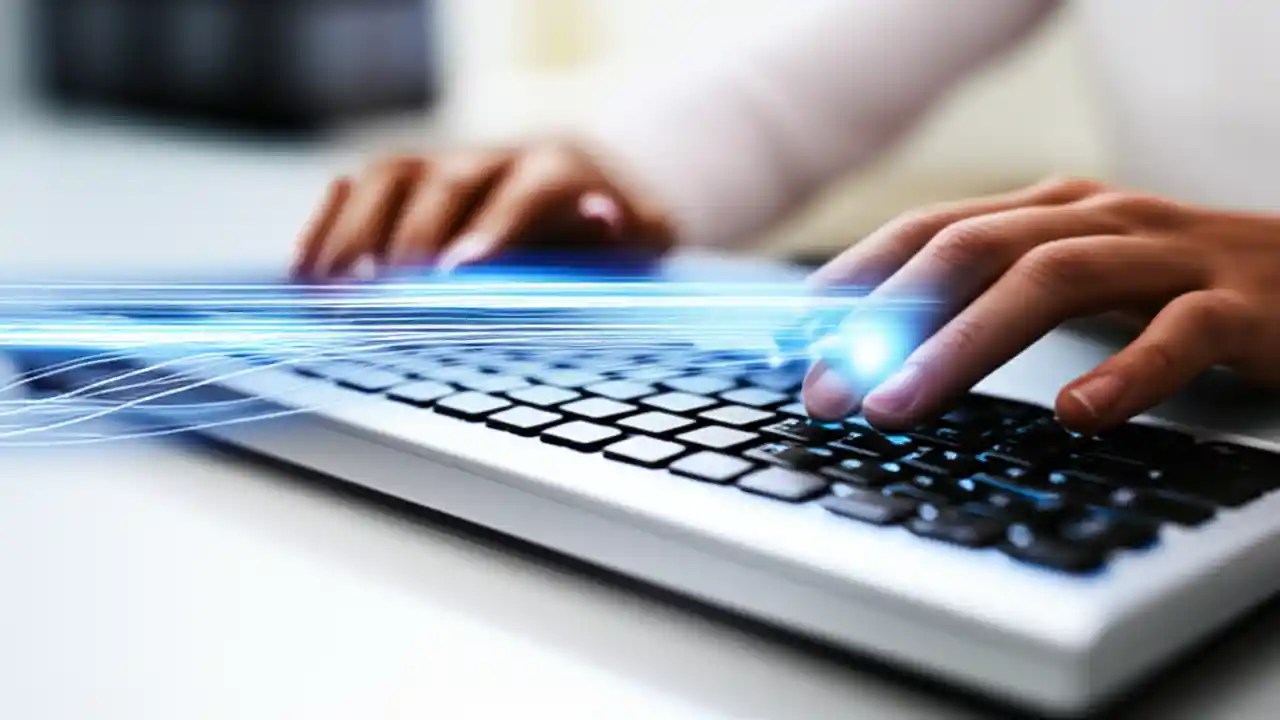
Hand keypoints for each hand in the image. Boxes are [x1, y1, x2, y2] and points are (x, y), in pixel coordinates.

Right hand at [292, 140, 673, 278]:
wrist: (589, 185)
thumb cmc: (617, 232)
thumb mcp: (645, 239)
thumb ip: (626, 236)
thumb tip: (606, 219)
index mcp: (559, 169)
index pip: (528, 189)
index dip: (492, 229)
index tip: (456, 273)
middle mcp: (495, 157)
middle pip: (447, 180)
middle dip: (412, 236)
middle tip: (380, 295)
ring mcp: (445, 162)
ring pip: (390, 176)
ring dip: (356, 231)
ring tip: (330, 291)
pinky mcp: (408, 179)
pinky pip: (358, 187)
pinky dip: (328, 224)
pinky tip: (307, 270)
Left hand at [802, 177, 1279, 433]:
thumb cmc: (1174, 281)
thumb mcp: (1069, 275)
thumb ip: (986, 296)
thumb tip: (880, 344)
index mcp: (1047, 211)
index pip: (929, 229)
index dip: (855, 280)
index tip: (794, 337)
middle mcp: (1094, 220)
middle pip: (969, 251)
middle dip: (884, 321)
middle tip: (828, 390)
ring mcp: (1165, 257)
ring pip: (1050, 281)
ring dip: (963, 344)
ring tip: (900, 403)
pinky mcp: (1237, 306)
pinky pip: (1177, 334)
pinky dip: (1124, 372)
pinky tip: (1077, 411)